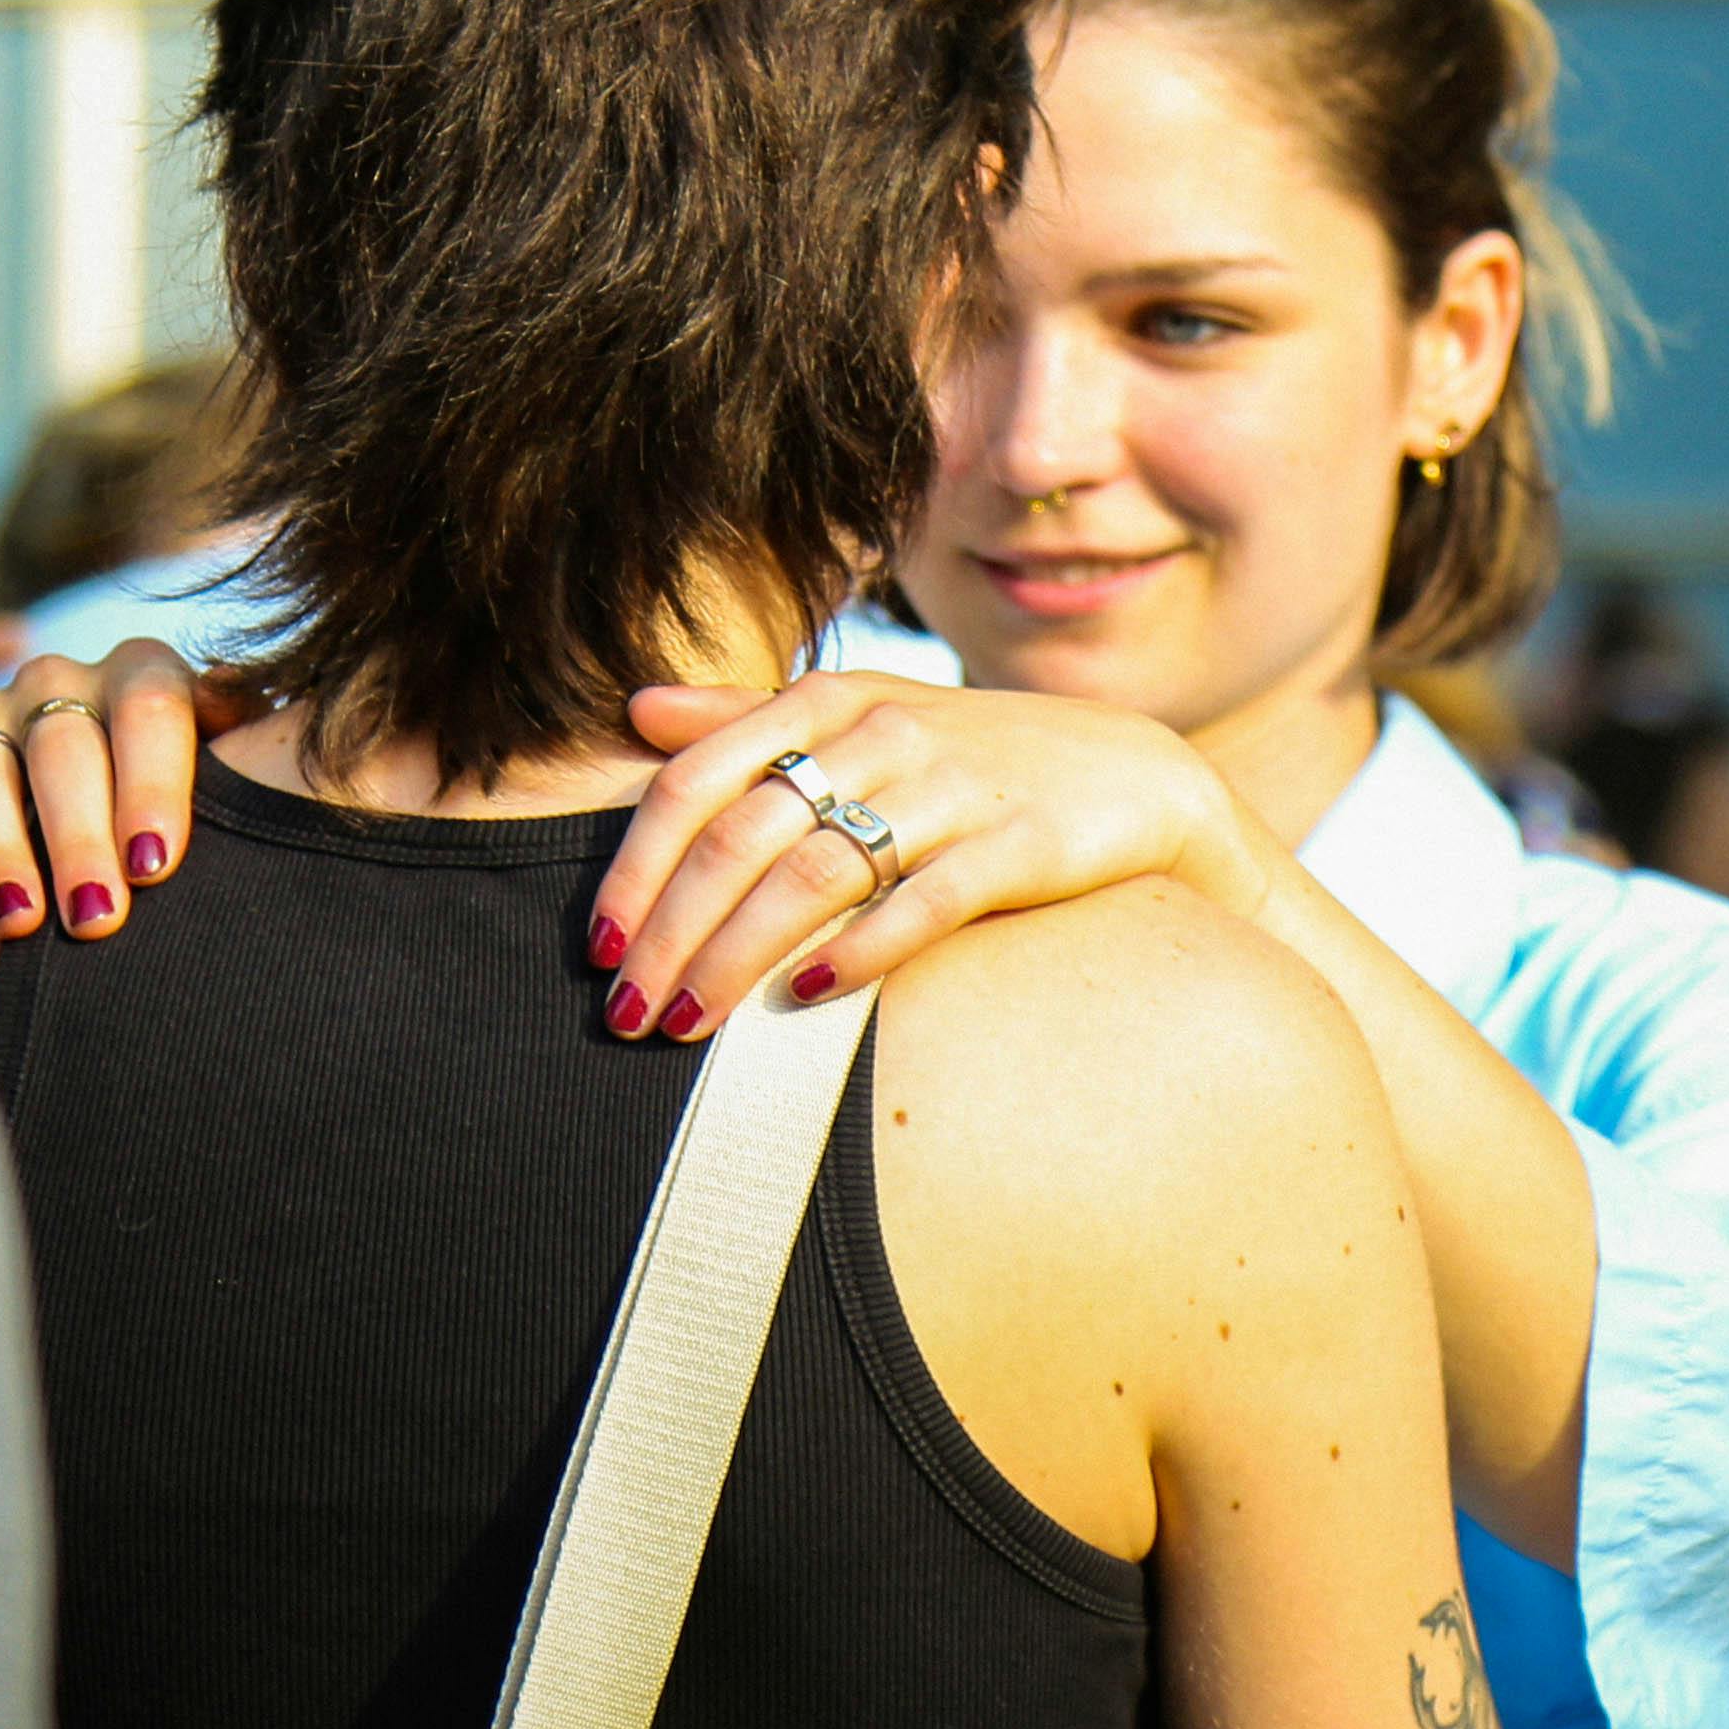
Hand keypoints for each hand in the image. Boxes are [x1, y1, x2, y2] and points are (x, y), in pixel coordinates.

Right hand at [0, 636, 228, 944]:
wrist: (78, 816)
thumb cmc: (167, 810)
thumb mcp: (222, 767)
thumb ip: (239, 731)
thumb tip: (240, 693)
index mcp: (138, 671)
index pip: (149, 707)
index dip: (152, 786)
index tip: (155, 866)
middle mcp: (55, 681)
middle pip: (63, 749)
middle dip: (79, 839)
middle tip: (96, 919)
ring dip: (2, 851)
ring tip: (22, 923)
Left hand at [593, 674, 1263, 1039]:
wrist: (1132, 775)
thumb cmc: (970, 758)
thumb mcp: (861, 717)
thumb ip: (747, 717)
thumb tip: (636, 710)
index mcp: (828, 702)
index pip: (695, 781)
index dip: (636, 868)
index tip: (596, 948)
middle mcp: (881, 734)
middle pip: (741, 838)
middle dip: (672, 934)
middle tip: (627, 1014)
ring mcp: (951, 788)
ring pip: (814, 875)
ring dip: (737, 958)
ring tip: (689, 1026)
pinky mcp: (1016, 843)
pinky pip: (921, 901)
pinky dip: (857, 951)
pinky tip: (807, 997)